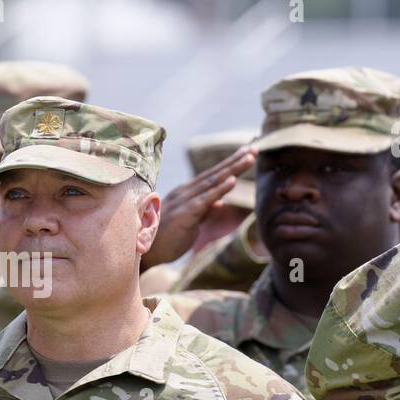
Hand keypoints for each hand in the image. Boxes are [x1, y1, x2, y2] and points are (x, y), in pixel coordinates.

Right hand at [141, 146, 254, 268]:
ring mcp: (184, 201)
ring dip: (232, 169)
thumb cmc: (165, 239)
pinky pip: (204, 199)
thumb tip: (221, 202)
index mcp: (187, 194)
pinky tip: (232, 181)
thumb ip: (204, 210)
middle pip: (215, 173)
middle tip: (256, 147)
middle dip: (236, 160)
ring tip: (250, 157)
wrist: (143, 253)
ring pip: (212, 181)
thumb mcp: (190, 222)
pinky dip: (219, 189)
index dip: (230, 164)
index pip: (212, 176)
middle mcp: (185, 192)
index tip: (248, 153)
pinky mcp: (184, 214)